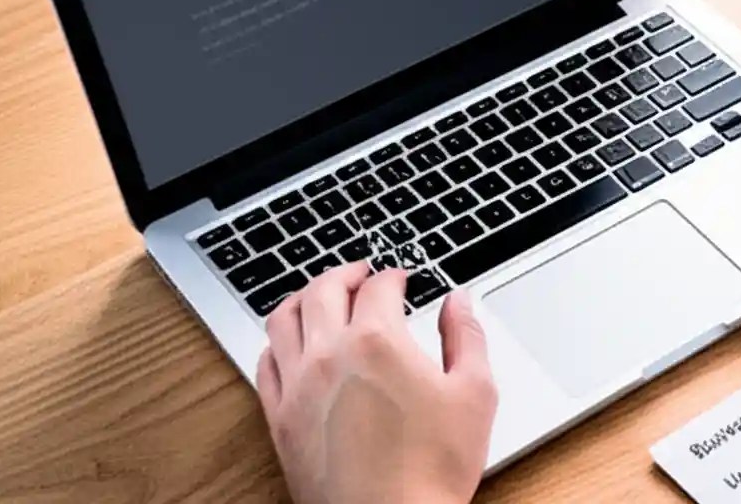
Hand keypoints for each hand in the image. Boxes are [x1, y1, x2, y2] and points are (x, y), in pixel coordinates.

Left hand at [257, 262, 496, 503]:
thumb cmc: (434, 468)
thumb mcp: (475, 394)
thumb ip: (466, 337)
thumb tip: (459, 302)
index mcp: (378, 341)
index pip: (379, 285)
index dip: (394, 274)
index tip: (403, 278)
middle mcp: (329, 354)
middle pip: (323, 288)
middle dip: (346, 272)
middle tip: (362, 273)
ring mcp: (298, 386)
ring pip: (283, 318)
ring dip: (304, 296)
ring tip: (321, 296)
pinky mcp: (279, 419)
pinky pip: (265, 363)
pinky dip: (277, 342)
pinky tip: (293, 345)